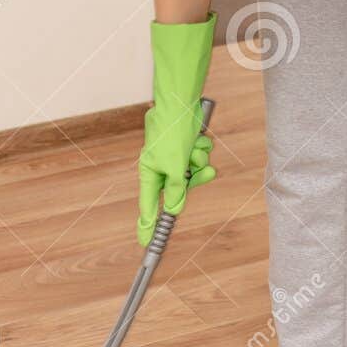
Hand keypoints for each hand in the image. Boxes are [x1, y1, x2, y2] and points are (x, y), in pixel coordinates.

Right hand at [138, 109, 214, 241]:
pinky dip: (201, 151)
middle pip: (179, 191)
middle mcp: (162, 169)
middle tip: (200, 167)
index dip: (148, 224)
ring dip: (198, 161)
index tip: (145, 242)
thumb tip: (174, 209)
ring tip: (195, 147)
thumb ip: (176, 190)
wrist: (181, 103)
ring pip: (193, 175)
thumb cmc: (171, 133)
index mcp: (150, 174)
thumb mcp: (174, 167)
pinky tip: (197, 139)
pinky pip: (199, 160)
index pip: (148, 206)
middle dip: (193, 178)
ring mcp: (175, 160)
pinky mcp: (187, 150)